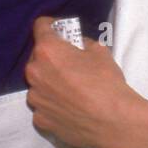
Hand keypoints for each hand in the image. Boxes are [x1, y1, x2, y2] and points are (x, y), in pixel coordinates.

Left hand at [24, 16, 137, 147]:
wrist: (113, 122)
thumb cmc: (106, 82)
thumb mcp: (99, 51)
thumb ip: (82, 44)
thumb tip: (77, 47)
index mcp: (47, 51)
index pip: (40, 26)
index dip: (51, 25)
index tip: (59, 30)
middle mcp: (34, 73)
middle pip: (37, 57)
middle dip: (50, 57)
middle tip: (68, 62)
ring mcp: (35, 99)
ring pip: (38, 83)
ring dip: (49, 82)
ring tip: (69, 89)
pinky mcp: (40, 120)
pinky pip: (43, 106)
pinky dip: (52, 104)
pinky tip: (69, 108)